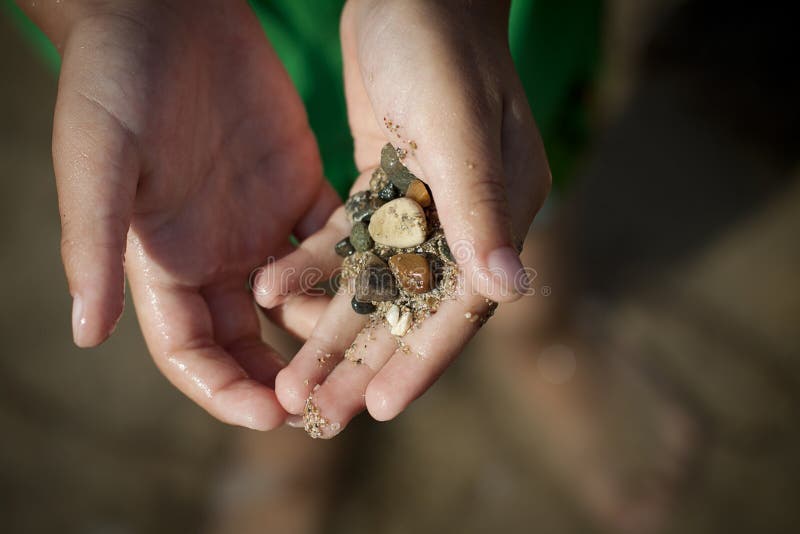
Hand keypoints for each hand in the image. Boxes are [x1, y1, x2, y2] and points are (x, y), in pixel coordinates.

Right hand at [26, 0, 338, 428]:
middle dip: (283, 380)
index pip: (191, 353)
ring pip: (297, 303)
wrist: (167, 13)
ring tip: (368, 359)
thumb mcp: (99, 160)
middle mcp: (213, 255)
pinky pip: (330, 245)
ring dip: (327, 335)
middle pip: (249, 342)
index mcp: (162, 262)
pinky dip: (351, 270)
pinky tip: (385, 288)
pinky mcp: (298, 189)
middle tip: (329, 410)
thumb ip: (96, 243)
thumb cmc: (116, 79)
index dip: (225, 391)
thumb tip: (85, 335)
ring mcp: (258, 226)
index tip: (272, 416)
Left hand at [253, 0, 549, 435]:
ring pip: (374, 284)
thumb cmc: (441, 44)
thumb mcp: (458, 122)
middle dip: (366, 360)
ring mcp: (423, 205)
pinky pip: (345, 240)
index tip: (382, 408)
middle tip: (320, 411)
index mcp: (499, 212)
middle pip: (413, 307)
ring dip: (332, 329)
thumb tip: (512, 289)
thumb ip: (481, 204)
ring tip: (292, 378)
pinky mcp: (383, 186)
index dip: (423, 359)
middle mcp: (465, 219)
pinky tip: (271, 291)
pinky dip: (311, 266)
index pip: (462, 303)